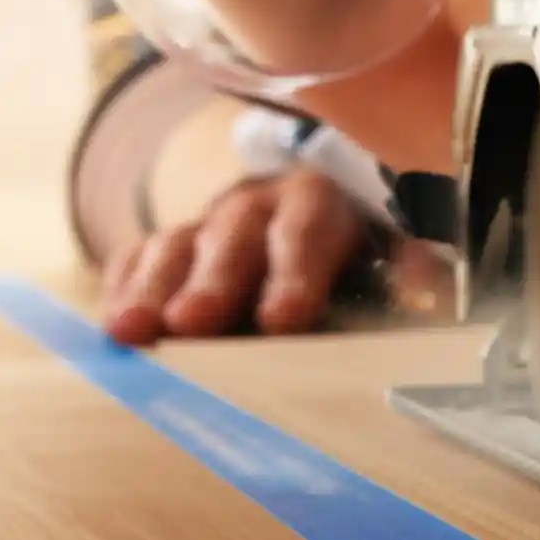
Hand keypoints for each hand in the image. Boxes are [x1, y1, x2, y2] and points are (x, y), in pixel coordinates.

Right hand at [99, 167, 452, 345]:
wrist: (310, 221)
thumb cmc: (359, 258)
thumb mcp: (396, 257)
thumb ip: (414, 275)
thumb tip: (429, 293)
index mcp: (322, 205)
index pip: (308, 233)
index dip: (294, 275)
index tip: (280, 322)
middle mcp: (259, 206)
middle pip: (234, 238)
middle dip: (212, 283)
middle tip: (189, 327)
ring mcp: (207, 223)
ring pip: (175, 245)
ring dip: (152, 289)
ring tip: (129, 334)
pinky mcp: (169, 246)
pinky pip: (137, 256)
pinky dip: (124, 285)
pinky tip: (110, 324)